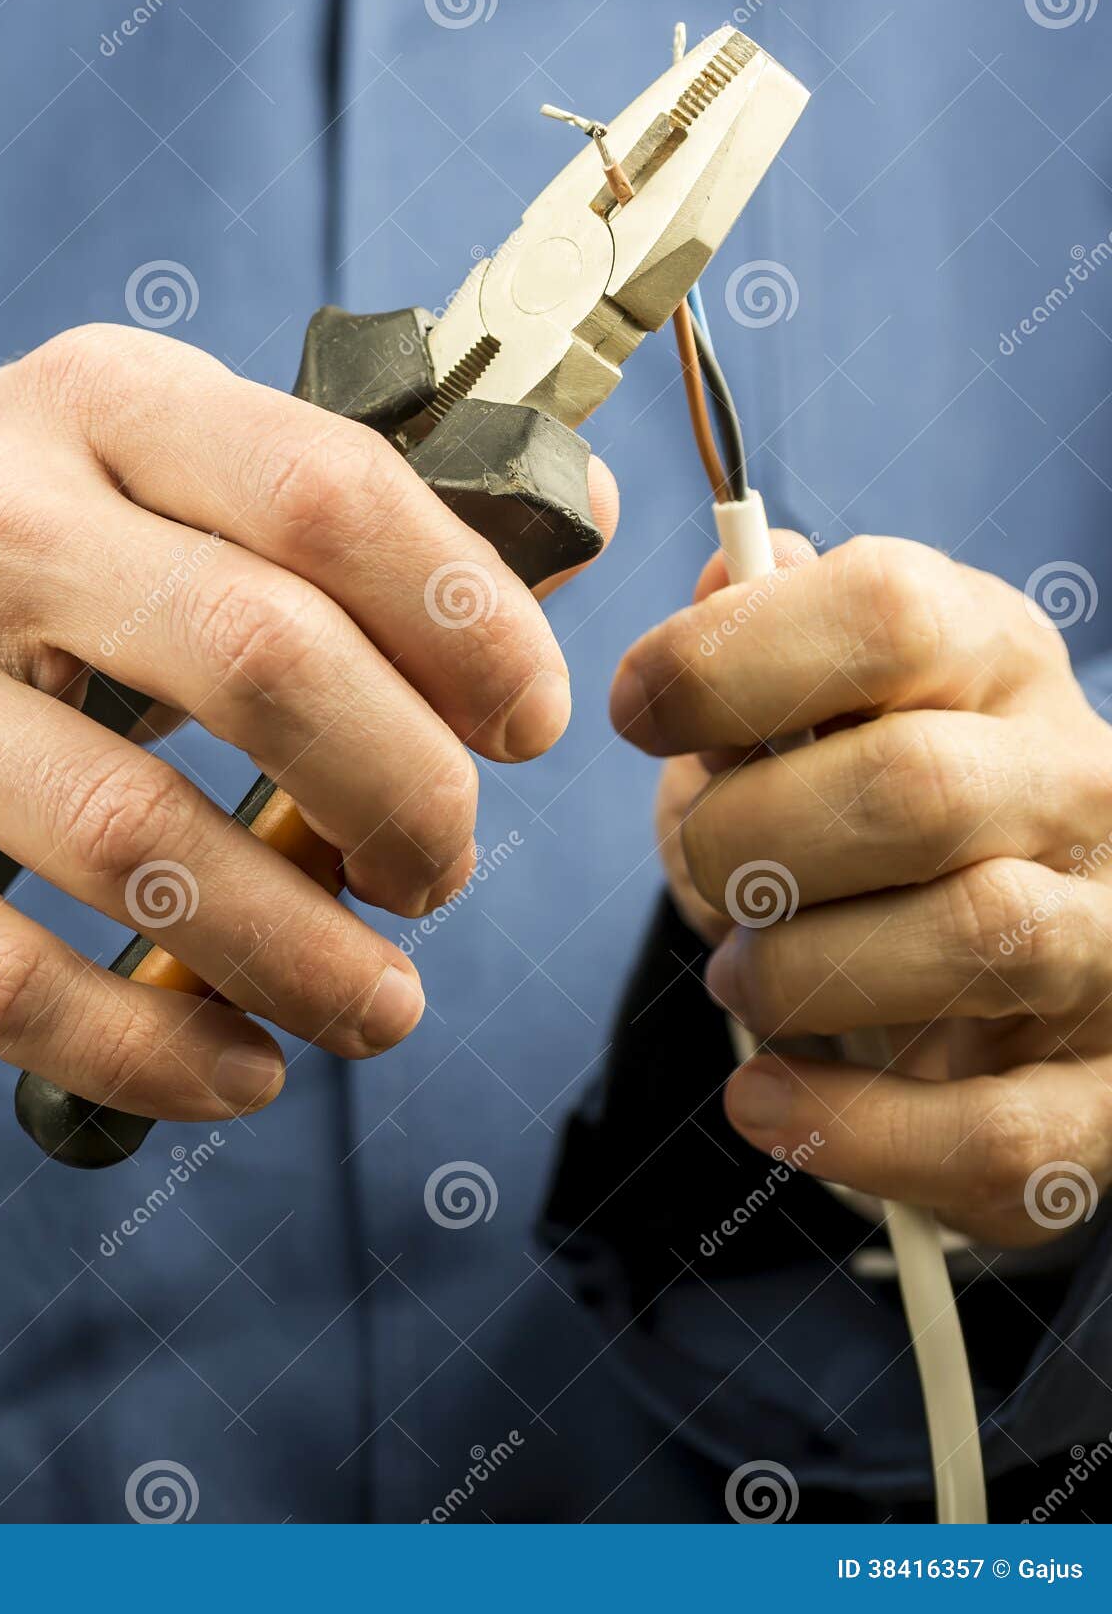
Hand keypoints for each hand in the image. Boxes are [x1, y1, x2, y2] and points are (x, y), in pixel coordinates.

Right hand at [0, 325, 615, 1123]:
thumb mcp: (130, 479)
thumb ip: (330, 508)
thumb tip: (574, 527)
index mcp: (90, 405)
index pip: (329, 489)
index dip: (470, 621)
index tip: (531, 728)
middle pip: (259, 658)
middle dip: (407, 797)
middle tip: (447, 876)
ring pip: (138, 846)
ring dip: (301, 957)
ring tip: (380, 1008)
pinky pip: (9, 981)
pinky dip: (153, 1052)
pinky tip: (237, 1073)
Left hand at [615, 532, 1111, 1246]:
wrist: (1000, 949)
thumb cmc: (869, 805)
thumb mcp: (822, 701)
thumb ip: (765, 637)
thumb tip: (724, 573)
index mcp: (992, 660)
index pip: (887, 613)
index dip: (731, 659)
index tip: (637, 711)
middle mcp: (1079, 783)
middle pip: (914, 787)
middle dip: (748, 840)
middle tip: (709, 868)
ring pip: (975, 936)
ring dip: (798, 972)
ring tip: (741, 975)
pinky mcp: (1107, 1090)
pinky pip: (1000, 1129)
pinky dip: (853, 1127)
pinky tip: (761, 1100)